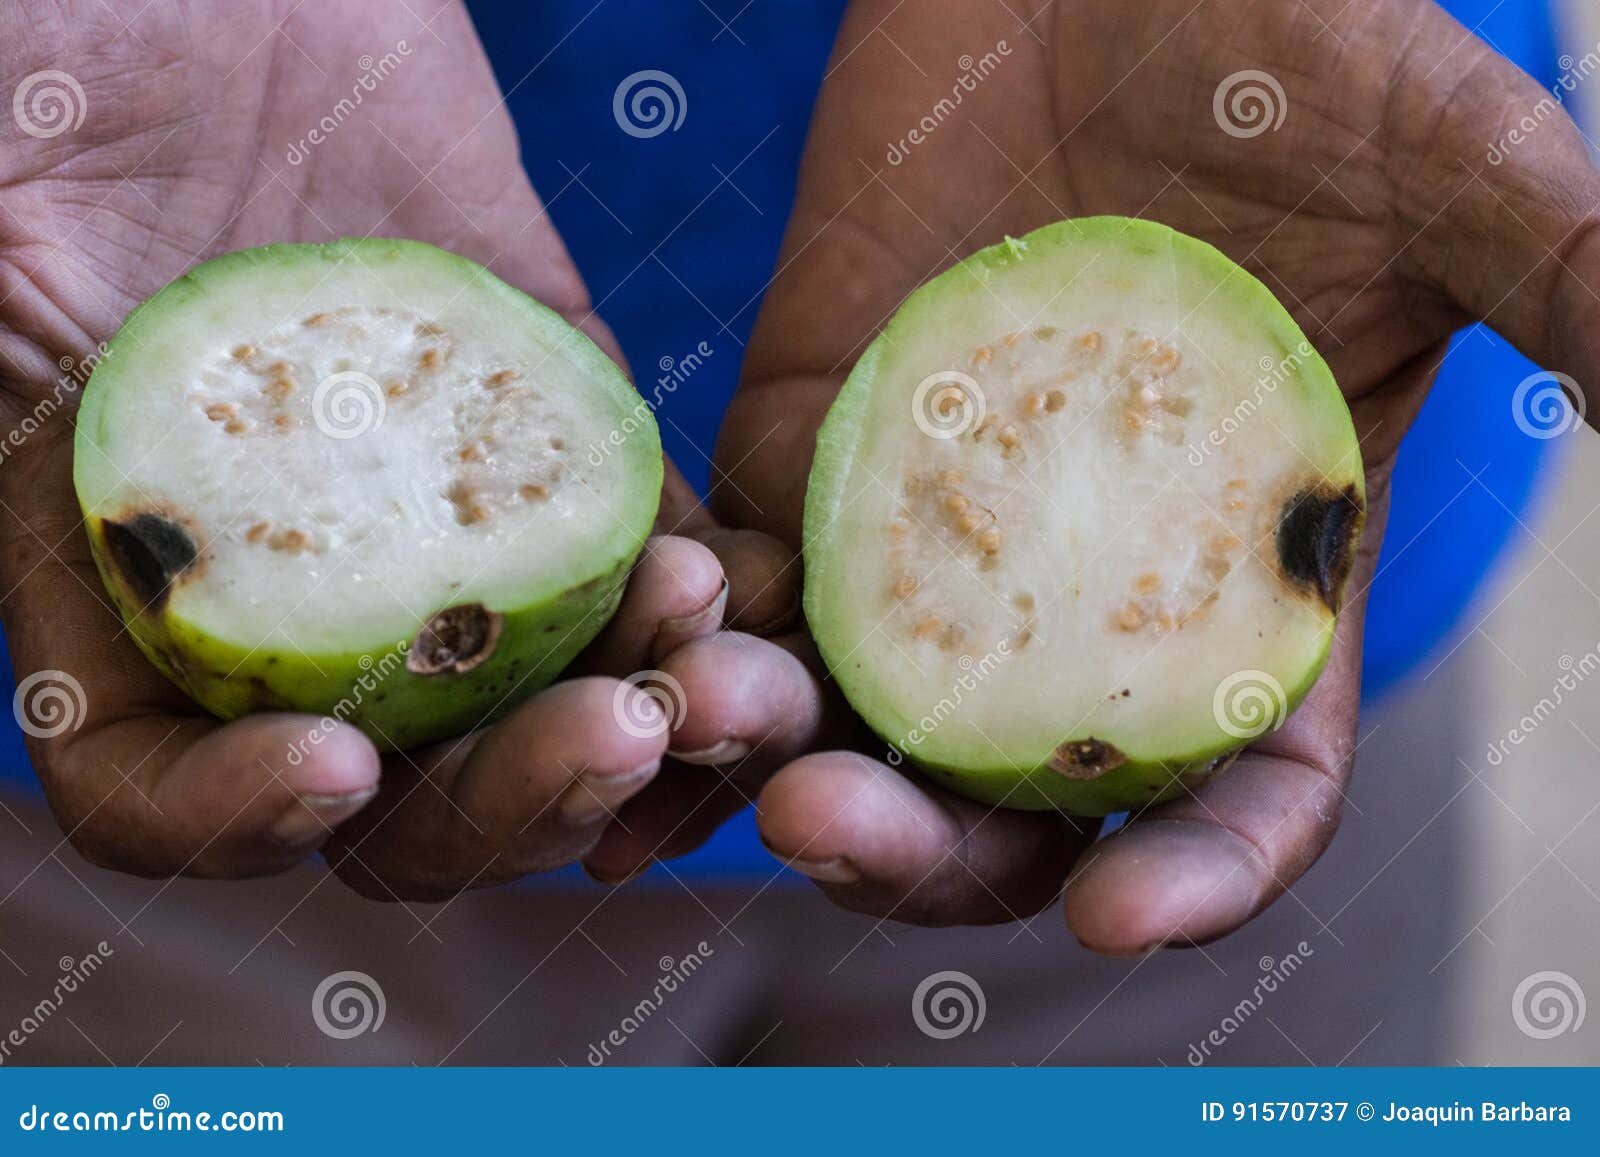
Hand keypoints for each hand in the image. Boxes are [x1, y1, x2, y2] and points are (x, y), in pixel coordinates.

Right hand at [0, 0, 794, 896]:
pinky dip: (690, 586)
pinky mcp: (540, 416)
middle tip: (613, 737)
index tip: (329, 768)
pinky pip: (624, 540)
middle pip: (400, 783)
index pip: (151, 784)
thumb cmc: (53, 61)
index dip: (229, 822)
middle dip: (508, 799)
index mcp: (114, 567)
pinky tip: (735, 585)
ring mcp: (426, 503)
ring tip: (711, 671)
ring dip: (637, 714)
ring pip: (537, 692)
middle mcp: (282, 571)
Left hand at [687, 0, 1599, 946]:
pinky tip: (635, 673)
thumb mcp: (1443, 164)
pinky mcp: (806, 447)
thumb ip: (1566, 273)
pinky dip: (687, 639)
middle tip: (834, 830)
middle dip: (923, 850)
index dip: (1197, 872)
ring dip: (774, 757)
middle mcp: (1078, 593)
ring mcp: (930, 534)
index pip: (1234, 786)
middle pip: (1004, 795)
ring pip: (850, 712)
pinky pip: (736, 581)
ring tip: (710, 736)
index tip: (1121, 912)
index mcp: (1241, 584)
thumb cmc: (1284, 40)